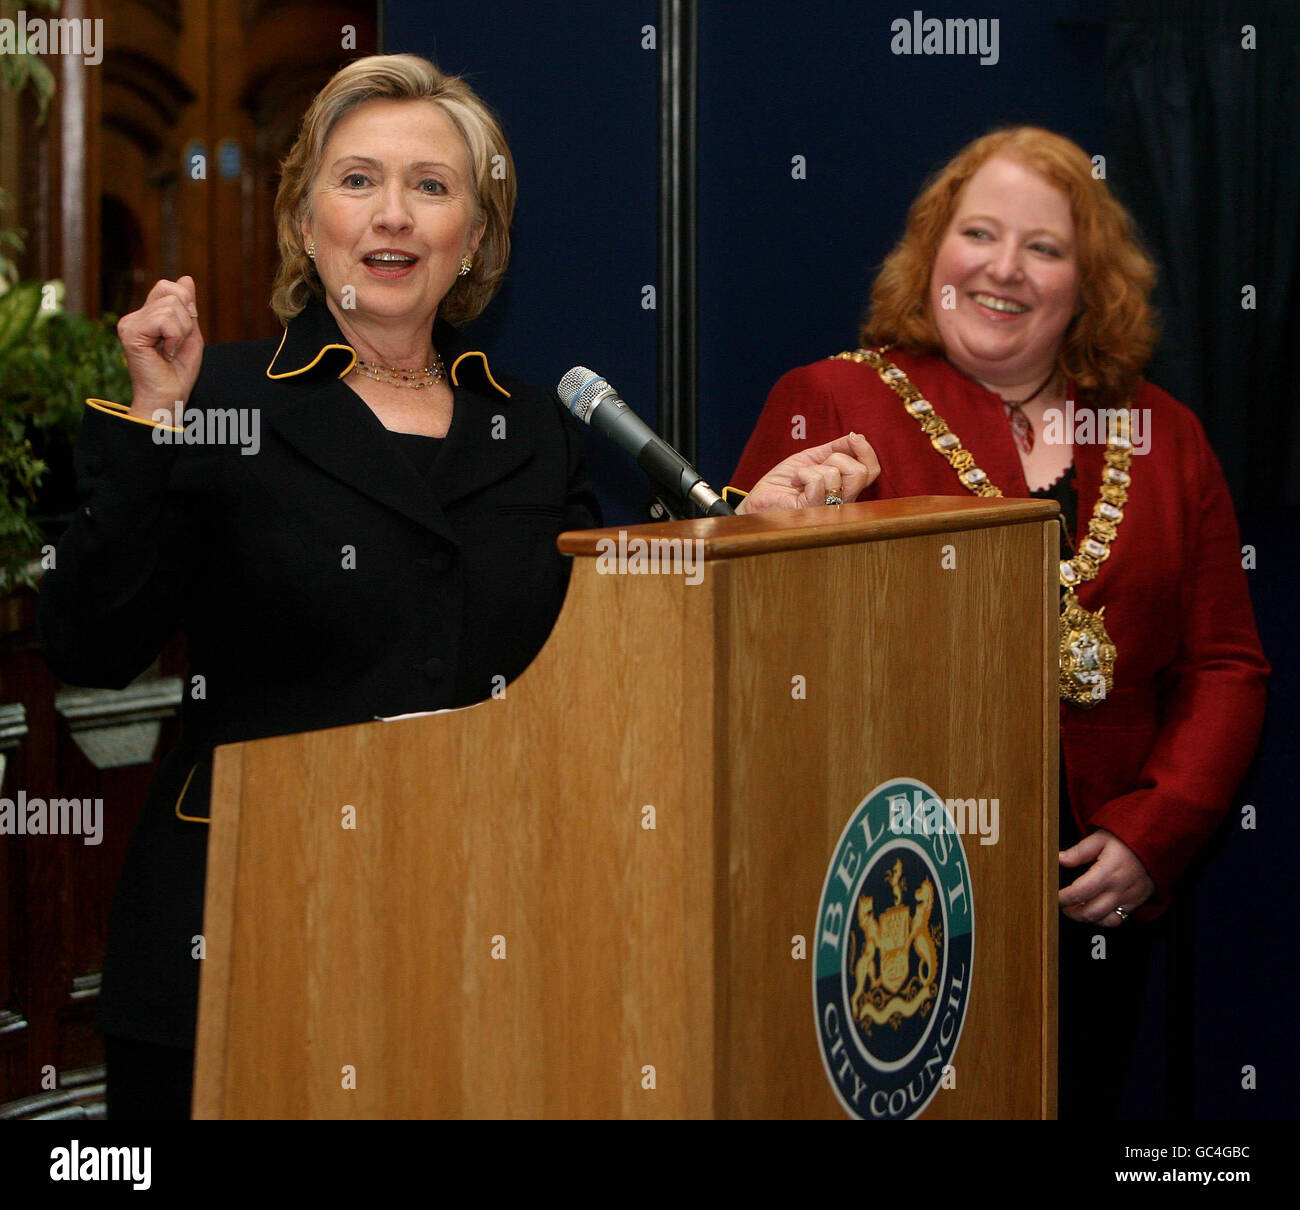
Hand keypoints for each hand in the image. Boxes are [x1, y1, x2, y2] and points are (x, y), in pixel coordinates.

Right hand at [118, 276, 204, 422]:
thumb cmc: (178, 372)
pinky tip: (165, 353)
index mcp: (146, 316)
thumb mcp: (190, 334)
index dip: (186, 305)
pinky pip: (166, 321)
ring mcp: (129, 323)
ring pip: (171, 306)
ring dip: (182, 332)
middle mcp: (133, 317)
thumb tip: (186, 278)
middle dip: (186, 319)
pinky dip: (175, 338)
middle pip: (171, 291)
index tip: (184, 332)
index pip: (168, 287)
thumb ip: (188, 308)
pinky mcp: (130, 332)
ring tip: (170, 351)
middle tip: (176, 344)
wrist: (168, 397)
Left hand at [735, 432, 879, 513]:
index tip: (853, 437)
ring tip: (800, 477)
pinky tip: (795, 482)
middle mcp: (842, 502)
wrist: (760, 499)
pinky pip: (818, 481)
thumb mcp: (812, 459)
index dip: (867, 451)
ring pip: (836, 474)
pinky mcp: (811, 511)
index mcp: (846, 489)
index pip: (872, 471)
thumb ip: (835, 449)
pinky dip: (803, 473)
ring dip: (813, 467)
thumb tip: (857, 436)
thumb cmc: (784, 483)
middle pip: (861, 473)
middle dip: (838, 458)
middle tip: (819, 464)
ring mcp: (828, 509)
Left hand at [1058, 828, 1155, 925]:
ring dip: (1087, 919)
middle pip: (1090, 913)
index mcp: (1108, 872)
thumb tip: (1059, 859)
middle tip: (1062, 905)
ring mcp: (1130, 898)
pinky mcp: (1138, 902)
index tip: (1054, 895)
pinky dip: (1104, 919)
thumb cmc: (1128, 839)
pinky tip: (1096, 911)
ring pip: (1105, 921)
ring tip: (1076, 909)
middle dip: (1071, 912)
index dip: (1063, 898)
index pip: (1079, 893)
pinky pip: (1120, 919)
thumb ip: (1079, 852)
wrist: (1158, 842)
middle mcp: (1120, 889)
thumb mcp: (1100, 838)